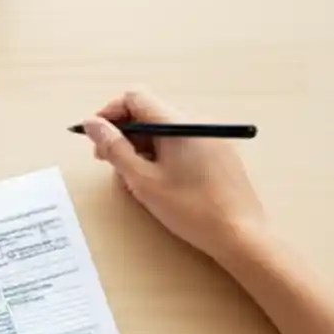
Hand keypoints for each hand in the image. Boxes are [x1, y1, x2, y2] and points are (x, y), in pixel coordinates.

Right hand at [81, 90, 266, 262]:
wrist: (242, 236)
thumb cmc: (190, 209)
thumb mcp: (143, 180)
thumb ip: (114, 148)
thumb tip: (92, 123)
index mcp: (177, 123)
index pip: (135, 97)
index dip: (110, 113)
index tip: (96, 138)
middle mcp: (195, 122)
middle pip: (149, 112)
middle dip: (123, 132)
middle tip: (107, 161)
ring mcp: (210, 137)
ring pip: (164, 129)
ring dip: (141, 144)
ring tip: (132, 175)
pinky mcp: (219, 152)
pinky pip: (182, 141)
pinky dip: (162, 152)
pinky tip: (159, 179)